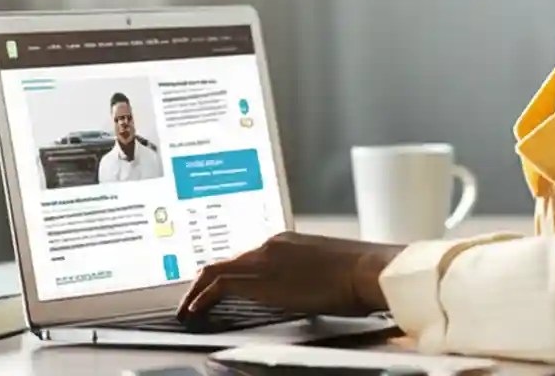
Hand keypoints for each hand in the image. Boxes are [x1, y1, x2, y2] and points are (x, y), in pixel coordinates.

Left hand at [176, 232, 404, 318]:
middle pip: (226, 261)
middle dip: (206, 281)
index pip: (245, 256)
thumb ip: (306, 276)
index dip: (227, 272)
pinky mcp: (261, 279)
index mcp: (284, 241)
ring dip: (197, 290)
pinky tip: (195, 312)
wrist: (366, 269)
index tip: (216, 288)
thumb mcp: (326, 270)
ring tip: (188, 308)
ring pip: (215, 270)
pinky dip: (202, 298)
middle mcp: (269, 244)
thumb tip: (306, 290)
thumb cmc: (358, 273)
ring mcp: (263, 259)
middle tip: (194, 298)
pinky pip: (218, 286)